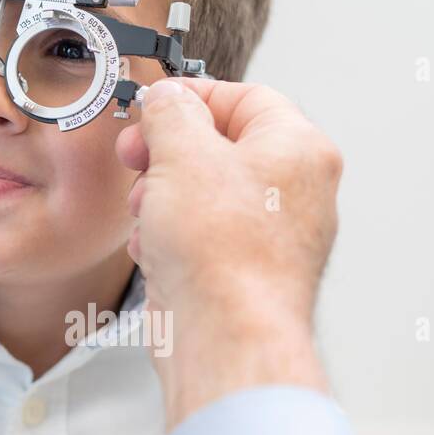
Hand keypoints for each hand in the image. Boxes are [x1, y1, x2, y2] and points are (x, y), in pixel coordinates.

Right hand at [115, 79, 343, 427]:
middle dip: (164, 153)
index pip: (244, 96)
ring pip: (201, 192)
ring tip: (146, 212)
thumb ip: (169, 111)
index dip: (190, 96)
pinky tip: (152, 248)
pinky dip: (167, 236)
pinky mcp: (241, 271)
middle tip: (136, 156)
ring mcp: (270, 234)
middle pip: (217, 145)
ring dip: (159, 197)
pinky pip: (197, 235)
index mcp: (297, 150)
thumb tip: (164, 98)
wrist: (224, 338)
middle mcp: (295, 191)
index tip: (152, 105)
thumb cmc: (223, 255)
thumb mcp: (181, 153)